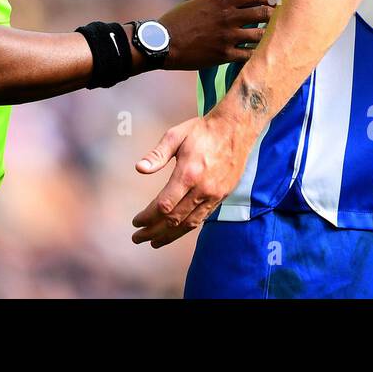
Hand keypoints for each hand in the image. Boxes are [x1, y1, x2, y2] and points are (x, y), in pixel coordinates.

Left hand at [131, 112, 255, 247]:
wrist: (235, 129)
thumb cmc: (202, 130)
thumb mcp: (176, 135)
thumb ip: (157, 155)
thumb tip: (139, 169)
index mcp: (188, 173)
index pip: (164, 205)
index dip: (148, 217)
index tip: (136, 221)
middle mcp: (202, 188)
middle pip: (174, 219)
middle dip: (153, 231)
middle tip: (137, 237)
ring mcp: (214, 194)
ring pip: (189, 223)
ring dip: (169, 236)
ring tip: (154, 242)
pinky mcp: (221, 196)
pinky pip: (202, 218)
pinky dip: (186, 228)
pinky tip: (175, 231)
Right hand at [158, 0, 272, 69]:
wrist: (164, 43)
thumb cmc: (176, 20)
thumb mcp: (194, 1)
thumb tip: (226, 1)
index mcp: (221, 1)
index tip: (272, 0)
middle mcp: (228, 17)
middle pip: (263, 13)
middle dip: (272, 14)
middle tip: (275, 17)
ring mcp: (228, 37)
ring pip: (260, 34)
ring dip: (266, 34)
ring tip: (268, 35)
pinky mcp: (225, 55)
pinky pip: (250, 54)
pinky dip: (256, 52)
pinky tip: (258, 52)